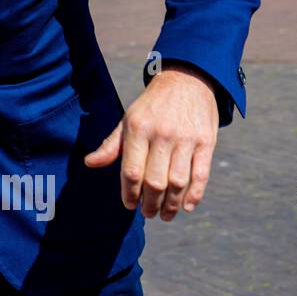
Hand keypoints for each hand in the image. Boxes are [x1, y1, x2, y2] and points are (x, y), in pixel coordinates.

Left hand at [84, 62, 219, 219]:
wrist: (187, 81)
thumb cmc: (152, 106)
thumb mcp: (127, 119)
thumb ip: (111, 145)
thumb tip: (90, 163)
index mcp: (138, 129)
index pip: (131, 170)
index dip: (129, 193)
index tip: (129, 204)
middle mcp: (162, 135)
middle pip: (154, 180)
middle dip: (150, 203)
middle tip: (148, 213)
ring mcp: (185, 139)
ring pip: (178, 181)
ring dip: (171, 204)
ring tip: (164, 214)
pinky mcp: (206, 142)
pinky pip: (201, 174)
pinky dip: (194, 194)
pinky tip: (186, 206)